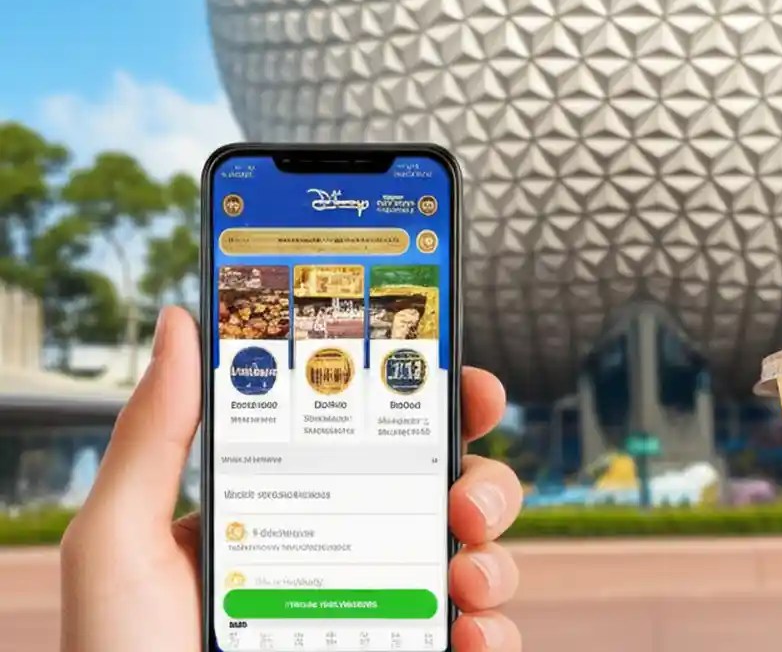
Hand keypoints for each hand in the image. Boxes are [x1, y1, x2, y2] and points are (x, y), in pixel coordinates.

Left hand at [61, 307, 523, 650]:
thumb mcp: (121, 540)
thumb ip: (156, 434)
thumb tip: (182, 323)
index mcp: (295, 508)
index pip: (378, 437)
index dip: (434, 402)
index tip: (467, 385)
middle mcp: (351, 555)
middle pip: (450, 493)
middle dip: (485, 482)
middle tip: (463, 501)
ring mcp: (386, 613)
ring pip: (483, 562)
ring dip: (496, 557)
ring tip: (466, 575)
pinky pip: (487, 639)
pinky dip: (498, 631)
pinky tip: (468, 633)